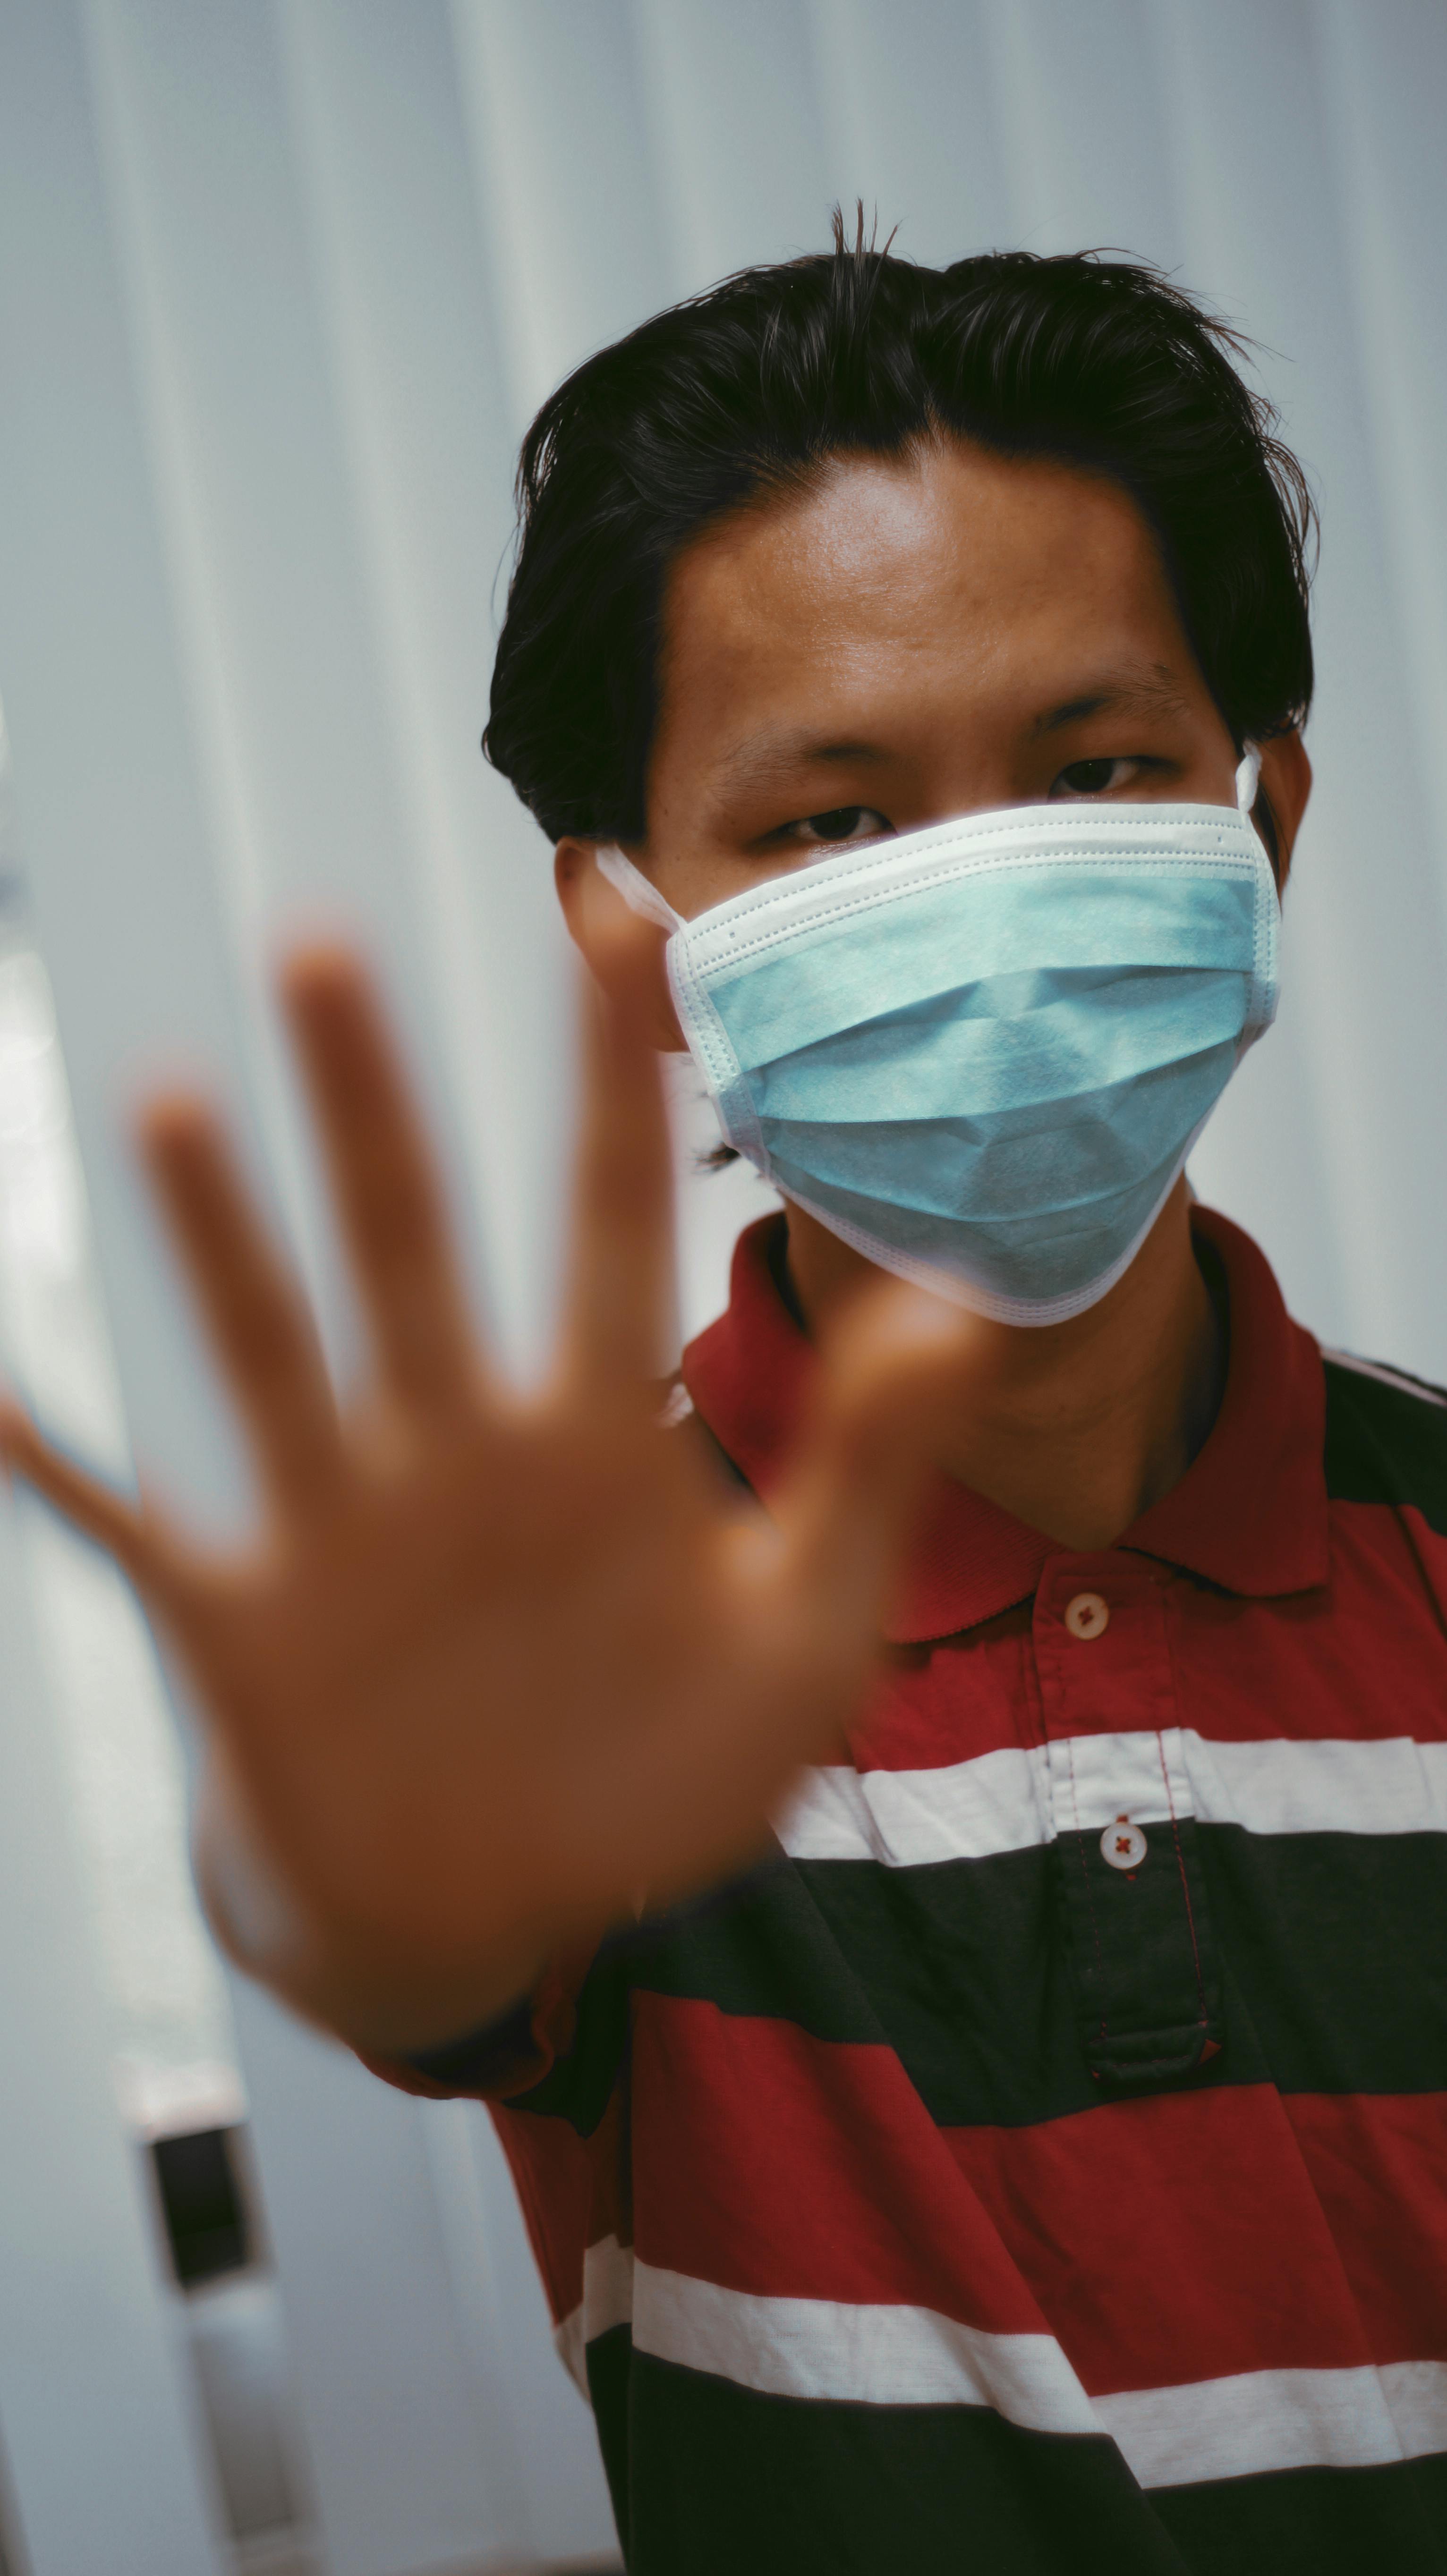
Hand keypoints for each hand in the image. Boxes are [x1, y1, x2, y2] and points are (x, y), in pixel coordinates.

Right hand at [0, 942, 969, 2053]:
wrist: (503, 1916)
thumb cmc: (655, 1776)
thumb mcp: (803, 1636)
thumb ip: (872, 1472)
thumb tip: (967, 1305)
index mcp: (596, 1442)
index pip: (610, 1223)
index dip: (612, 1080)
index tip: (611, 924)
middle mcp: (457, 1449)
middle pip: (412, 1244)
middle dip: (370, 1107)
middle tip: (323, 944)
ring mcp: (344, 1527)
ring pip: (274, 1350)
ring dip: (221, 1234)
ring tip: (171, 1097)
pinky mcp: (249, 1621)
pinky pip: (133, 1526)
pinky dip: (58, 1466)